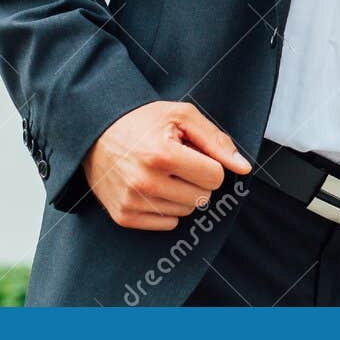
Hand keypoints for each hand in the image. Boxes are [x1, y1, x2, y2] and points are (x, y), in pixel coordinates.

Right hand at [83, 100, 251, 229]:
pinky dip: (166, 207)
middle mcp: (145, 183)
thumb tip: (244, 168)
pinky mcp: (123, 216)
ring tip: (161, 171)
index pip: (215, 177)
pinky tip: (152, 186)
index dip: (210, 163)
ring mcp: (132, 202)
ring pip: (187, 211)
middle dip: (197, 179)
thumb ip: (216, 140)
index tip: (193, 152)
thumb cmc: (143, 121)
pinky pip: (168, 223)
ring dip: (182, 192)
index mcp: (162, 155)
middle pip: (203, 197)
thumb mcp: (182, 116)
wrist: (95, 131)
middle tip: (176, 161)